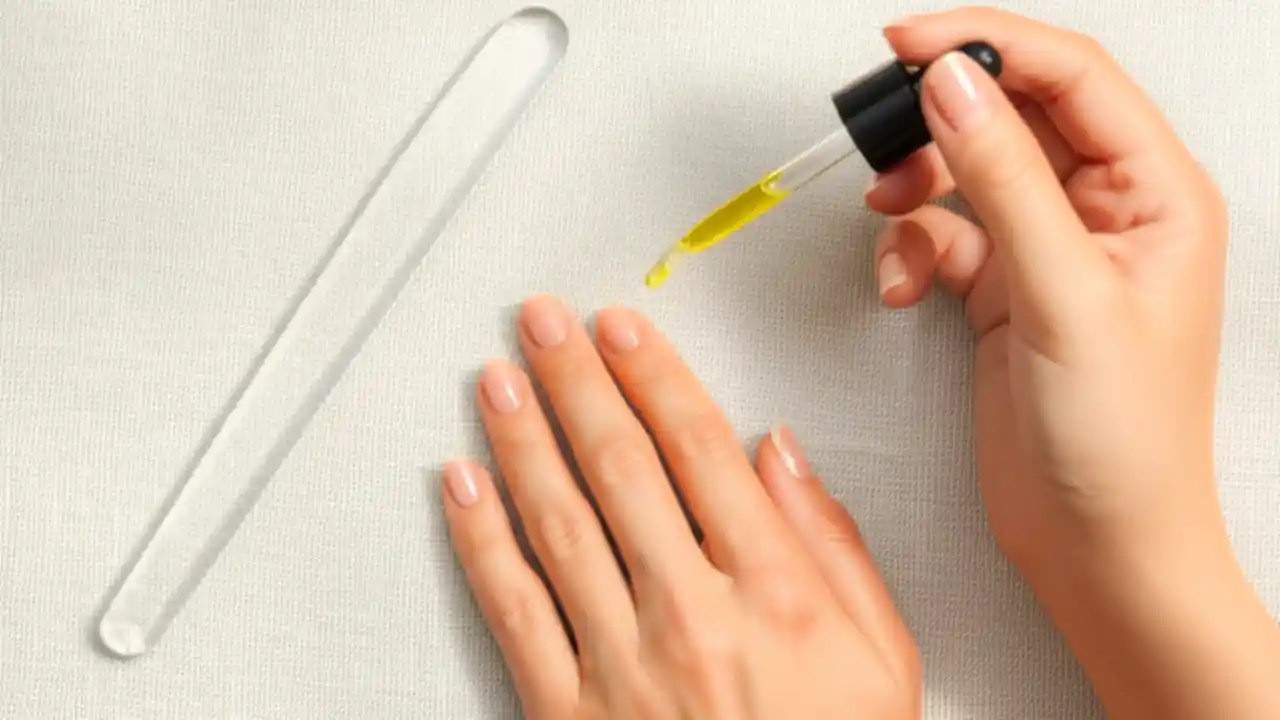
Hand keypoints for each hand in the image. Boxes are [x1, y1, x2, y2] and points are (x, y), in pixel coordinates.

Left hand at [442, 296, 918, 718]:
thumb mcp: (883, 658)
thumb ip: (832, 547)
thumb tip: (777, 454)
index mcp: (776, 594)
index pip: (700, 449)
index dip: (652, 374)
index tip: (622, 328)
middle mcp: (694, 617)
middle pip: (621, 466)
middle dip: (575, 380)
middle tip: (543, 323)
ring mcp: (623, 664)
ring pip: (558, 522)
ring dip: (521, 438)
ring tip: (498, 379)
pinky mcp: (566, 711)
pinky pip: (514, 609)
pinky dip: (479, 539)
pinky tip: (461, 484)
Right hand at [867, 7, 1279, 717]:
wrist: (1098, 546)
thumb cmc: (1121, 442)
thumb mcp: (1063, 296)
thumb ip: (1005, 181)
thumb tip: (954, 85)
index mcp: (1157, 192)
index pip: (1072, 75)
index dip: (988, 44)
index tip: (906, 42)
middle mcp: (1107, 210)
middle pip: (1014, 115)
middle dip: (940, 120)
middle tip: (877, 131)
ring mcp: (1052, 250)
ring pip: (968, 172)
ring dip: (916, 189)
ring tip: (887, 217)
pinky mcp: (1006, 290)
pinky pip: (944, 234)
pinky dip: (910, 249)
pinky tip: (902, 286)